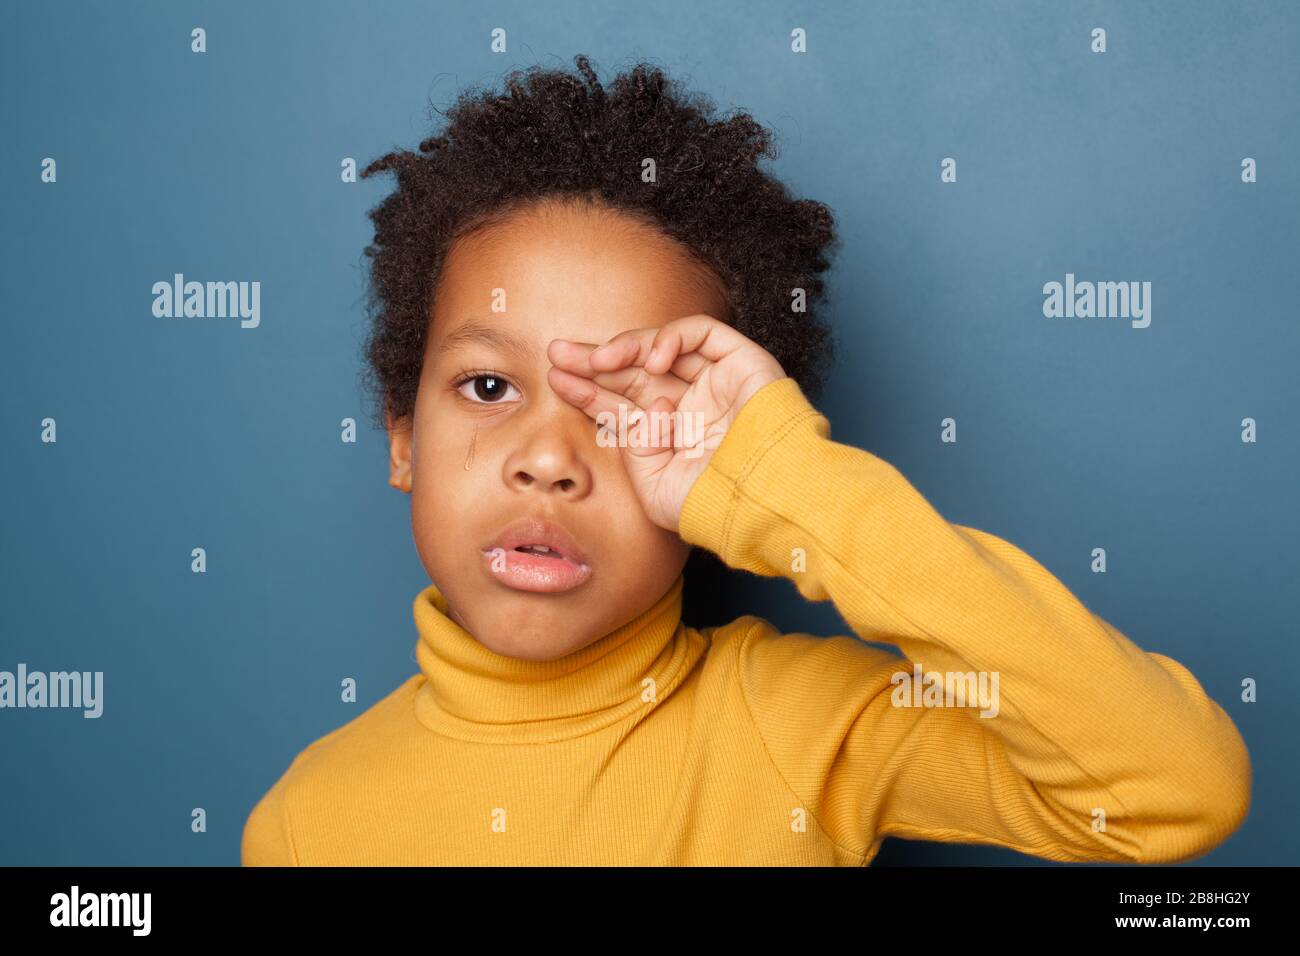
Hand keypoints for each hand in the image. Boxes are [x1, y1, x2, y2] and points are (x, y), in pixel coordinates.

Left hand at [547, 313, 786, 532]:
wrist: (762, 499)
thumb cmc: (714, 503)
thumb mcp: (654, 487)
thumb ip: (635, 448)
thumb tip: (641, 407)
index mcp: (670, 437)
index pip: (622, 404)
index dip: (589, 390)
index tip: (557, 379)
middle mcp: (690, 406)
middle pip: (634, 373)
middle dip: (595, 362)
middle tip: (559, 353)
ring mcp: (715, 383)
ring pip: (663, 349)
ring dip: (627, 348)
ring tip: (599, 360)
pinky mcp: (741, 363)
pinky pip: (703, 334)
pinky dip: (672, 338)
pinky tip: (653, 360)